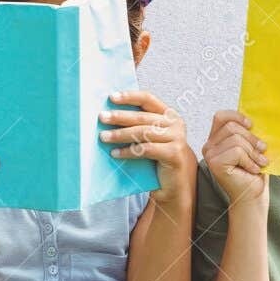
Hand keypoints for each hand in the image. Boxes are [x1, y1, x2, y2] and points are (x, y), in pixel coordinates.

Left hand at [98, 89, 196, 205]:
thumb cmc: (158, 158)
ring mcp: (177, 138)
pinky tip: (115, 153)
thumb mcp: (150, 138)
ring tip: (104, 137)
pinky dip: (128, 151)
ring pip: (143, 132)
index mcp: (169, 115)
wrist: (175, 184)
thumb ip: (137, 125)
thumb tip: (109, 115)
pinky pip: (146, 149)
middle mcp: (175, 124)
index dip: (129, 97)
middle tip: (102, 117)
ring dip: (120, 134)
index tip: (111, 97)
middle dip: (120, 117)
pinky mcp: (174, 154)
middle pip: (142, 117)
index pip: (148, 99)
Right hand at [201, 110, 268, 207]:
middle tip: (262, 151)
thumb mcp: (251, 146)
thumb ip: (247, 132)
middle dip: (252, 139)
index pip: (221, 117)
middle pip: (231, 127)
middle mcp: (209, 146)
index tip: (251, 125)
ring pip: (236, 139)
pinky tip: (253, 170)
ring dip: (253, 152)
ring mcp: (210, 155)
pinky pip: (237, 152)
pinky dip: (249, 160)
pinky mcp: (215, 164)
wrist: (253, 195)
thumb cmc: (253, 171)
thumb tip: (255, 118)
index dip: (237, 117)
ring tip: (259, 163)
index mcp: (215, 139)